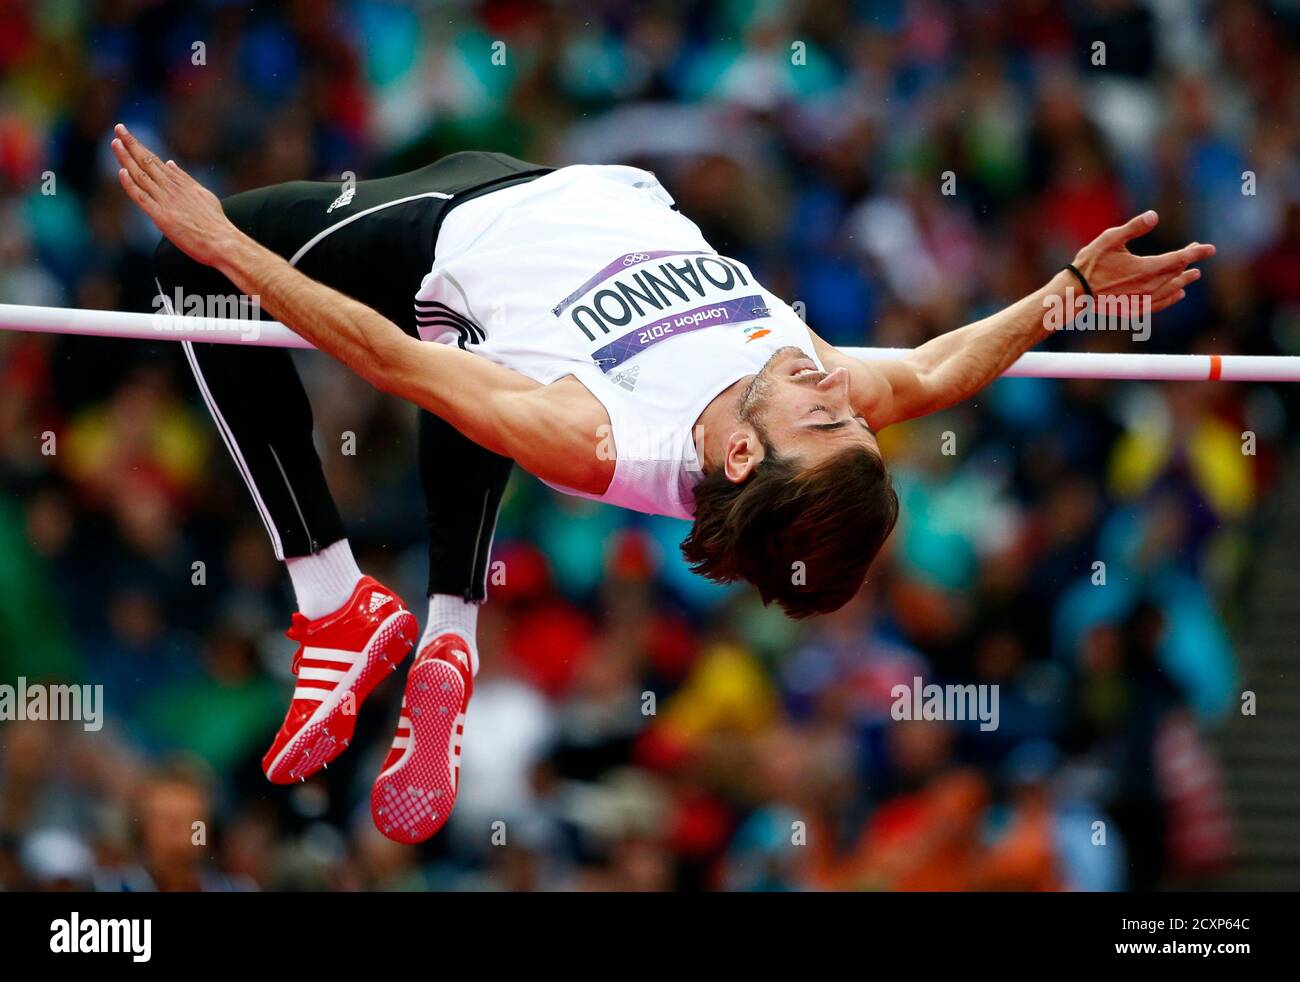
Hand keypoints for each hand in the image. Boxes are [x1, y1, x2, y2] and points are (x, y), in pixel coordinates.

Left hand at [112, 123, 237, 268]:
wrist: (222, 241)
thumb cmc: (215, 223)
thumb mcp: (202, 194)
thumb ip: (184, 179)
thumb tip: (170, 163)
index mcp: (181, 183)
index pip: (155, 161)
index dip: (139, 147)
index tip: (127, 135)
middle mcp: (172, 188)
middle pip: (147, 162)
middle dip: (131, 144)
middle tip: (119, 128)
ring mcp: (166, 201)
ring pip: (142, 176)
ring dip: (127, 158)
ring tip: (115, 142)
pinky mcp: (162, 217)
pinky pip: (143, 198)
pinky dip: (131, 185)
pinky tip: (122, 172)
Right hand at [1071, 211, 1215, 313]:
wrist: (1075, 294)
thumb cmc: (1090, 264)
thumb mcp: (1110, 239)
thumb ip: (1134, 227)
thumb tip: (1154, 216)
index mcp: (1147, 268)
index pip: (1179, 258)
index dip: (1196, 252)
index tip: (1211, 249)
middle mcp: (1149, 286)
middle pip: (1176, 273)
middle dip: (1188, 262)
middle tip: (1197, 253)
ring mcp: (1143, 300)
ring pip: (1171, 289)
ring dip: (1183, 281)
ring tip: (1193, 275)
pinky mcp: (1135, 309)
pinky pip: (1161, 304)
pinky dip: (1172, 298)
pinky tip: (1177, 294)